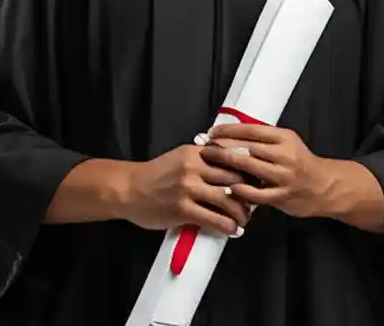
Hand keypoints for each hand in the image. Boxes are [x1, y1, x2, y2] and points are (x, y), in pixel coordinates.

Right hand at [121, 145, 249, 234]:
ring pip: (228, 199)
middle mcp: (194, 167)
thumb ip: (202, 160)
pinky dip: (228, 226)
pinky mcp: (182, 209)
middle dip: (248, 192)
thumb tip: (231, 166)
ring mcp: (188, 188)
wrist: (128, 189)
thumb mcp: (180, 157)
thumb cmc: (155, 175)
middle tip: (254, 203)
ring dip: (242, 212)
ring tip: (245, 219)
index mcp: (196, 152)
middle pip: (234, 178)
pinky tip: (233, 231)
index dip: (247, 170)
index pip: (231, 158)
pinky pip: (214, 219)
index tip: (255, 180)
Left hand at [200, 123, 334, 218]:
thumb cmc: (300, 163)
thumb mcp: (287, 143)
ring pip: (249, 167)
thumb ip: (264, 139)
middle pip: (246, 147)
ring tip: (209, 165)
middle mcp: (284, 155)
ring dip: (226, 166)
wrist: (325, 186)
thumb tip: (232, 132)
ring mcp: (283, 176)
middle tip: (204, 148)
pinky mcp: (282, 196)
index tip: (212, 132)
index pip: (251, 130)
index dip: (229, 130)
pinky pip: (256, 193)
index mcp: (284, 138)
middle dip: (222, 147)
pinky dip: (240, 190)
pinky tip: (228, 188)